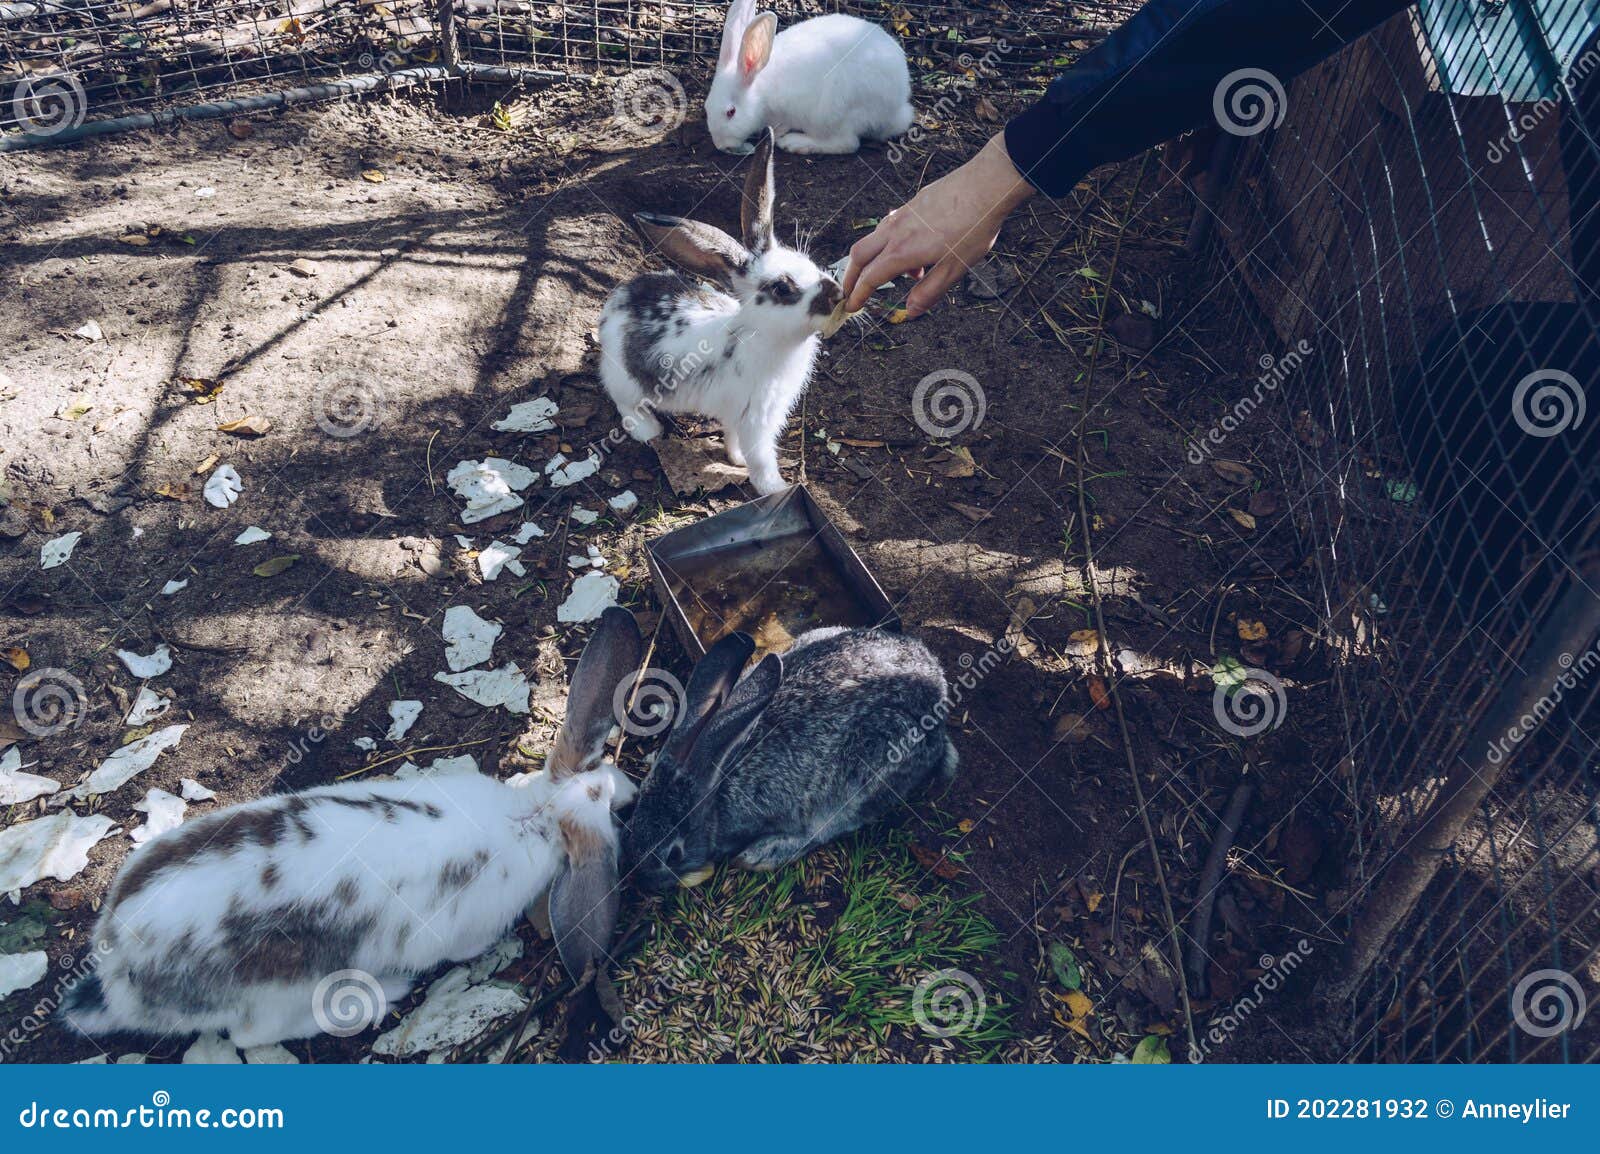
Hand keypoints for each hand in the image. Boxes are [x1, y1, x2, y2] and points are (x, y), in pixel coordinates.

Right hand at [842, 132, 1034, 316]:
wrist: (986, 184)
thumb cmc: (974, 227)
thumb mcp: (955, 268)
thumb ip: (929, 291)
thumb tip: (910, 311)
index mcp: (903, 252)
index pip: (870, 278)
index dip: (858, 295)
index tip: (851, 306)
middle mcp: (895, 232)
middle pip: (859, 255)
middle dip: (851, 276)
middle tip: (850, 292)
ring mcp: (902, 215)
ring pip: (873, 239)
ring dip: (873, 260)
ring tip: (902, 275)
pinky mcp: (912, 204)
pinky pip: (889, 227)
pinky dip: (889, 244)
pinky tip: (913, 249)